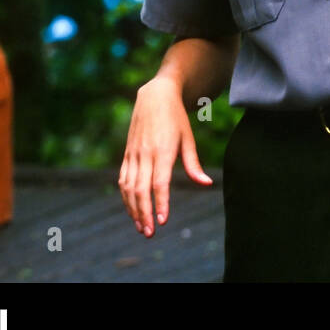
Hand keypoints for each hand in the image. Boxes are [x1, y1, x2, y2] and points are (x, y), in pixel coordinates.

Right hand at [119, 76, 211, 237]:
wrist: (154, 96)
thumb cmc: (176, 118)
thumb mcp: (188, 138)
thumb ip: (194, 164)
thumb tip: (207, 184)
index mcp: (163, 150)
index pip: (160, 183)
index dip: (160, 203)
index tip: (163, 220)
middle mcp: (145, 153)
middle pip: (141, 189)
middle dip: (144, 213)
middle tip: (150, 233)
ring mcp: (133, 154)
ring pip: (129, 187)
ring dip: (133, 209)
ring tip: (141, 227)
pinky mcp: (127, 154)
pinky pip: (123, 179)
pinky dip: (126, 197)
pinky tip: (133, 210)